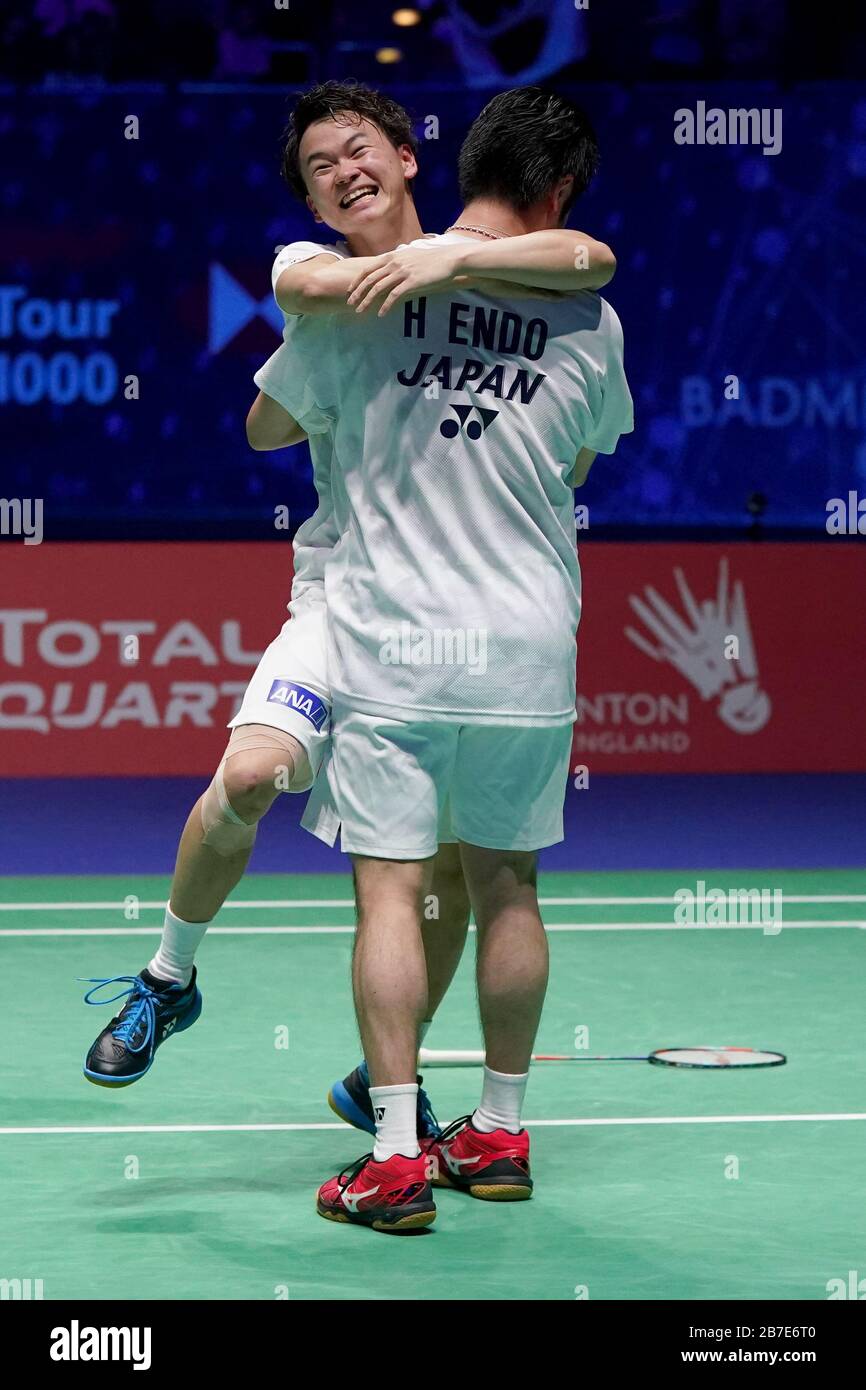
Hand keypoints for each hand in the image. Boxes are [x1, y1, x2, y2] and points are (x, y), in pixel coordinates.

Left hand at [346, 244, 465, 315]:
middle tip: (350, 304)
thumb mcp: (410, 257)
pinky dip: (385, 306)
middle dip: (357, 292)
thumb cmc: (431, 260)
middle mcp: (394, 263)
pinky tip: (381, 314)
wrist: (449, 259)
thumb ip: (398, 263)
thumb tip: (389, 272)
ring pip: (378, 288)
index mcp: (392, 256)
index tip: (349, 290)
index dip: (356, 280)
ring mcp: (402, 272)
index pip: (368, 268)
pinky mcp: (411, 282)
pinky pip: (394, 296)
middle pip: (369, 279)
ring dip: (367, 301)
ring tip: (361, 311)